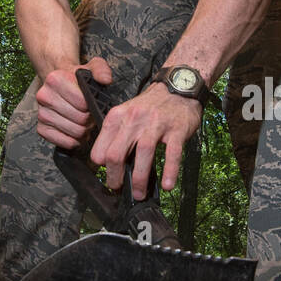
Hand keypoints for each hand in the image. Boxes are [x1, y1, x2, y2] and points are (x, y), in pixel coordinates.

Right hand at [35, 56, 112, 148]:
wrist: (60, 86)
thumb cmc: (78, 80)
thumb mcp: (92, 68)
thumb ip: (102, 70)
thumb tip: (105, 79)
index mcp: (55, 79)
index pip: (83, 103)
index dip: (92, 105)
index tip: (92, 103)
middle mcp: (44, 96)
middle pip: (80, 119)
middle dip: (90, 119)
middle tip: (91, 115)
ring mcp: (41, 114)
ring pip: (75, 132)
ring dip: (85, 130)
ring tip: (85, 123)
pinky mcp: (41, 129)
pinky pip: (65, 142)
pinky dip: (75, 140)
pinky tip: (77, 131)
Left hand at [90, 81, 202, 199]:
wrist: (178, 86)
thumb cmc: (151, 105)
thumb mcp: (127, 113)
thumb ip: (117, 134)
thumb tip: (108, 163)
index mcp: (118, 116)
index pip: (101, 148)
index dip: (102, 167)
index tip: (109, 176)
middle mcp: (134, 119)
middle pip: (117, 154)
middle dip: (116, 177)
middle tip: (119, 189)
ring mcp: (156, 124)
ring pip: (143, 154)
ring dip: (140, 180)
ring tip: (139, 194)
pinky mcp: (177, 130)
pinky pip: (172, 154)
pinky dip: (169, 172)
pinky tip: (167, 186)